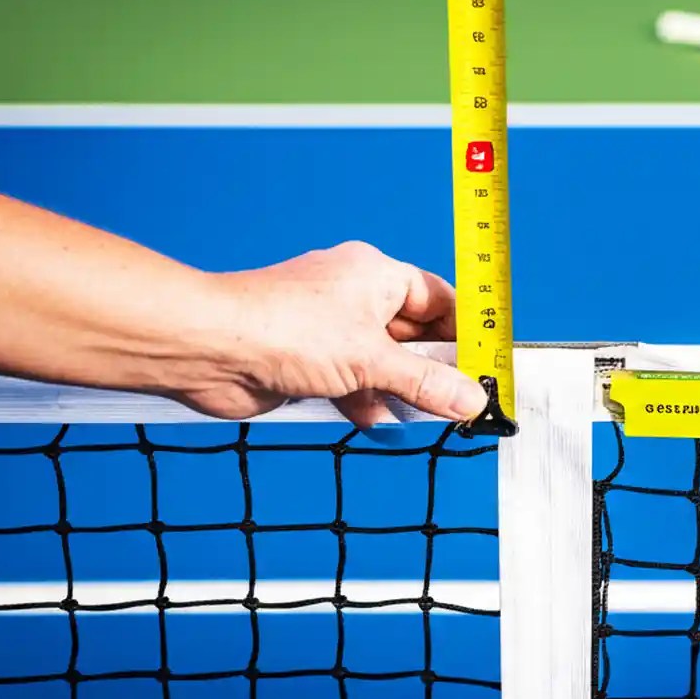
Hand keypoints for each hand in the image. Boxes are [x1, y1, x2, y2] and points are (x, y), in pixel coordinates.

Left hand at [179, 241, 487, 427]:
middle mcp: (355, 297)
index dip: (468, 331)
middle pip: (415, 335)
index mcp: (377, 275)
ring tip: (431, 418)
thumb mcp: (372, 360)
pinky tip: (380, 423)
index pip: (440, 299)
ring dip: (402, 392)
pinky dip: (368, 403)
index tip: (490, 364)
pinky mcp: (309, 362)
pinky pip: (353, 384)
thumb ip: (427, 384)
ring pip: (384, 363)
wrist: (209, 348)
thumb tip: (471, 400)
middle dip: (437, 370)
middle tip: (467, 401)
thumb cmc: (285, 329)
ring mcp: (330, 330)